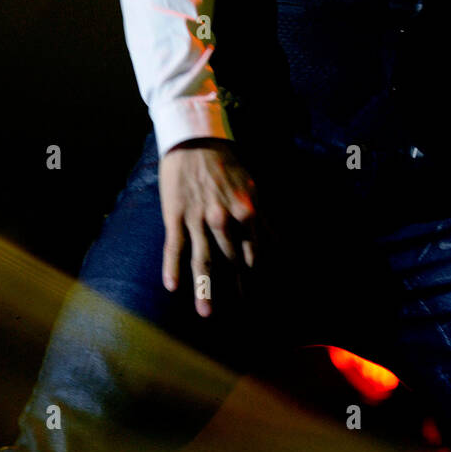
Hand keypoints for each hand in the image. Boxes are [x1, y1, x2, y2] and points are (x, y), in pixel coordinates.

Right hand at [158, 139, 257, 317]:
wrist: (194, 138)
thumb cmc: (225, 162)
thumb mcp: (251, 187)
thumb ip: (262, 217)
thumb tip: (279, 243)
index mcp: (245, 210)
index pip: (256, 251)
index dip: (260, 274)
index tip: (264, 293)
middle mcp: (223, 218)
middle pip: (231, 260)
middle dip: (237, 286)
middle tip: (242, 310)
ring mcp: (198, 218)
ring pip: (202, 260)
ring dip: (205, 289)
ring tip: (207, 313)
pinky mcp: (175, 214)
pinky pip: (174, 246)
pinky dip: (172, 267)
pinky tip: (172, 287)